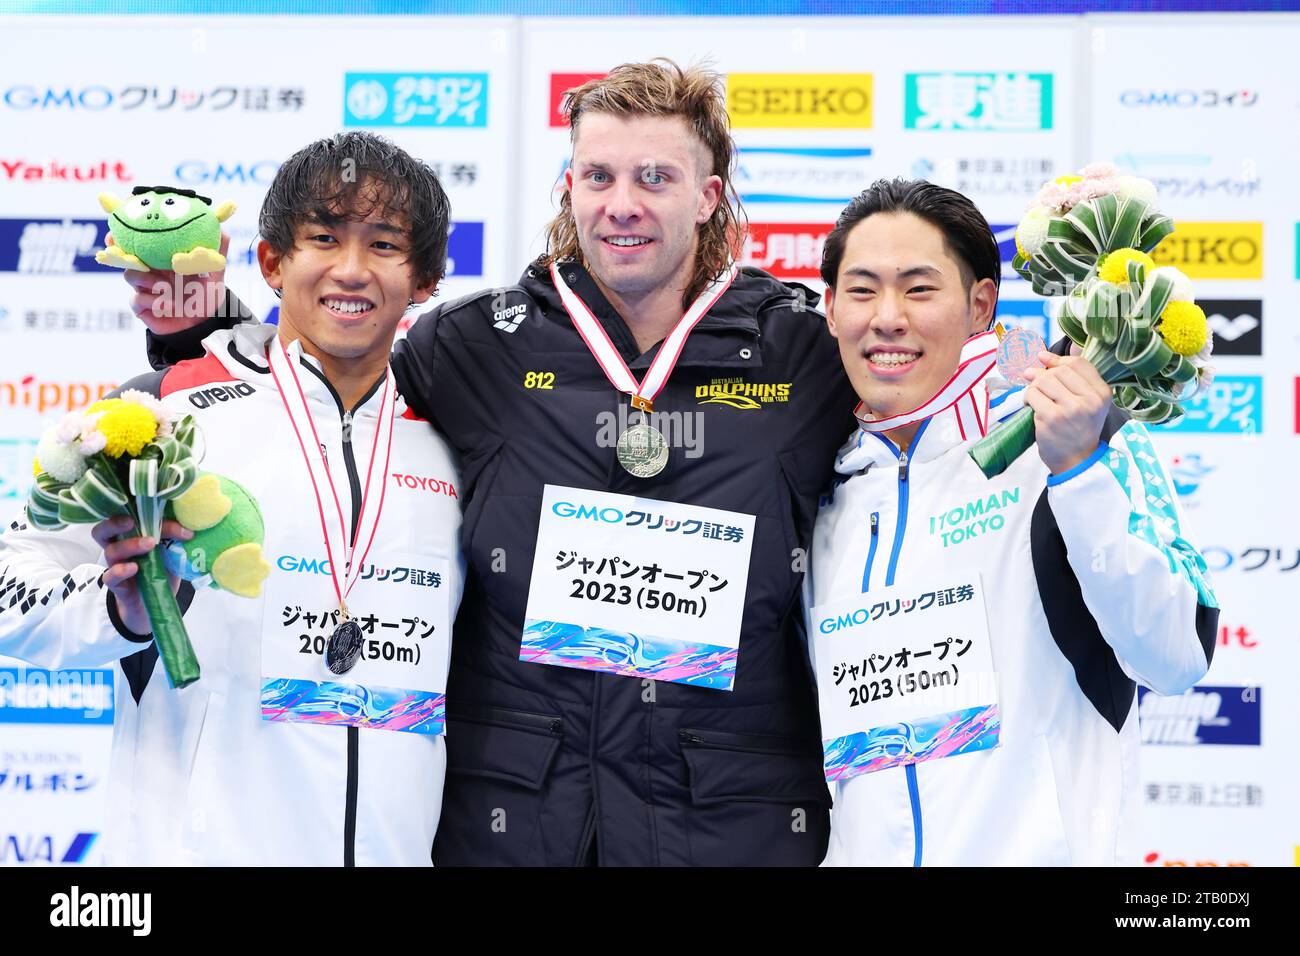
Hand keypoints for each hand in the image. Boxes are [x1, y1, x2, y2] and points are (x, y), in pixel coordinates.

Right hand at [93, 515, 192, 635]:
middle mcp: (118, 548)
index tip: (166, 515)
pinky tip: (134, 568)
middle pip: (103, 531)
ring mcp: (116, 566)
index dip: (140, 513)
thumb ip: (174, 538)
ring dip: (131, 545)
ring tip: (150, 544)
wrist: (154, 603)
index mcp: (130, 536)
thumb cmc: (160, 570)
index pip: (124, 518)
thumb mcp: (169, 552)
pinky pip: (110, 576)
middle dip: (115, 523)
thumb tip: (192, 523)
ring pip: (111, 551)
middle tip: (132, 521)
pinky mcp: (117, 585)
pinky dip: (120, 570)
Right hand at [123, 231, 228, 334]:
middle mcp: (150, 269)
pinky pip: (137, 299)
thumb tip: (222, 228)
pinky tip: (169, 305)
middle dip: (119, 248)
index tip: (123, 223)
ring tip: (167, 287)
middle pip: (124, 254)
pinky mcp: (141, 305)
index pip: (140, 239)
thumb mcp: (214, 270)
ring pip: (131, 275)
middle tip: (119, 244)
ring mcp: (143, 287)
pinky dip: (154, 301)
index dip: (127, 230)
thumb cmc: (205, 292)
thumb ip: (217, 249)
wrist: (204, 322)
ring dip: (147, 279)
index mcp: (163, 256)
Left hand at [1022, 350, 1110, 475]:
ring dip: (1033, 386)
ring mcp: (1070, 408)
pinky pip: (1032, 395)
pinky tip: (1031, 406)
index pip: (1078, 364)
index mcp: (1102, 393)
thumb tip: (1047, 356)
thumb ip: (1077, 381)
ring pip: (1043, 381)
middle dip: (1042, 374)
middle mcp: (1089, 400)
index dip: (1057, 359)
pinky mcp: (1051, 417)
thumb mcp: (1089, 404)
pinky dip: (1027, 398)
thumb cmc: (1079, 430)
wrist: (1077, 460)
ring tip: (1034, 396)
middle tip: (1033, 380)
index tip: (1042, 358)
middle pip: (1058, 371)